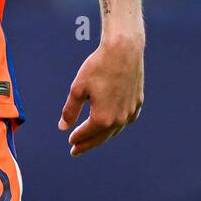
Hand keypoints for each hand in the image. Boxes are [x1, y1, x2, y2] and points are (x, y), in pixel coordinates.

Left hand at [58, 34, 143, 156]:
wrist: (124, 50)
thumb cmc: (98, 68)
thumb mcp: (77, 89)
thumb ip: (70, 111)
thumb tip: (63, 128)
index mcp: (102, 118)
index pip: (86, 134)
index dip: (77, 139)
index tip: (70, 142)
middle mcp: (119, 119)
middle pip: (101, 137)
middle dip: (87, 144)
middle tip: (76, 149)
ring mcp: (131, 111)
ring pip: (115, 130)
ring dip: (102, 136)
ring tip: (93, 138)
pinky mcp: (138, 102)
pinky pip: (127, 119)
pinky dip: (118, 125)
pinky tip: (113, 124)